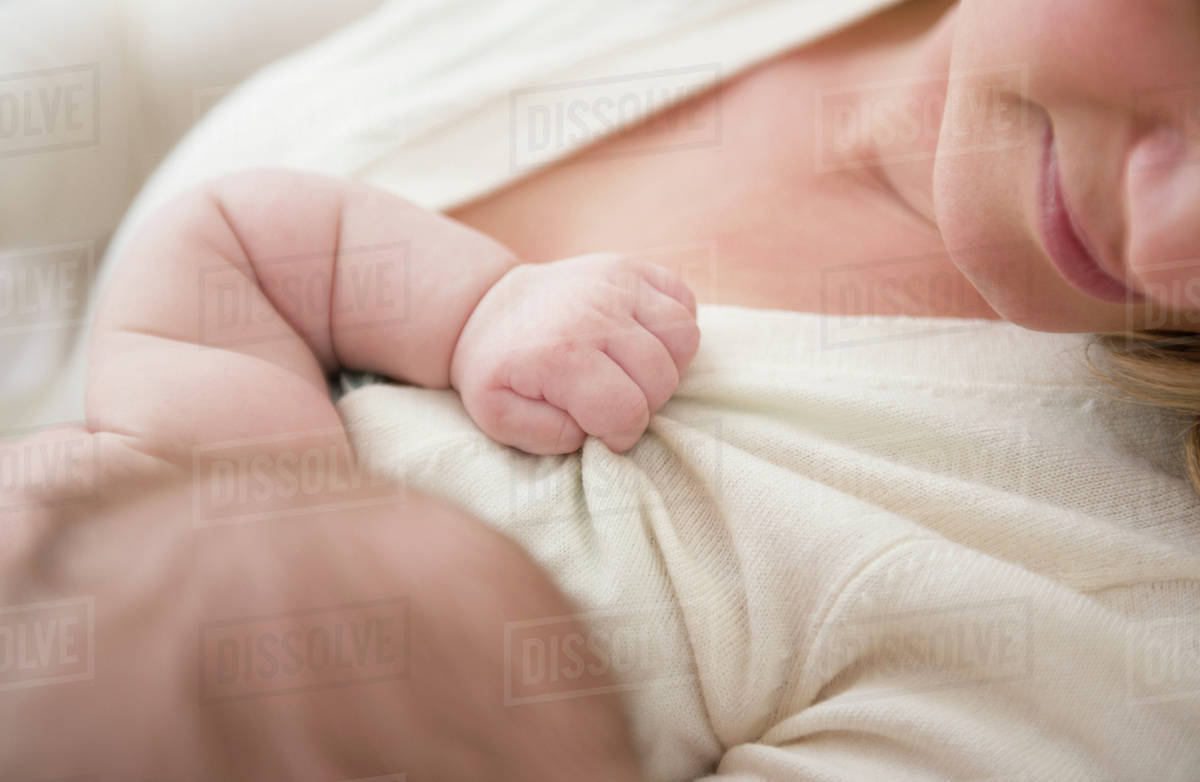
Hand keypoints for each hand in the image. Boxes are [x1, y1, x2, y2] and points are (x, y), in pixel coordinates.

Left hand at [450, 253, 700, 453]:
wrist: (490, 307)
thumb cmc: (498, 370)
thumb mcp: (496, 416)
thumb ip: (547, 435)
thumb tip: (594, 430)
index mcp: (559, 354)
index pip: (627, 411)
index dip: (619, 435)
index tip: (600, 431)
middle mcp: (595, 312)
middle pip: (661, 379)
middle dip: (643, 404)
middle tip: (612, 401)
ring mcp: (617, 283)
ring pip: (685, 338)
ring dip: (666, 366)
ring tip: (632, 372)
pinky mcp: (632, 268)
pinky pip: (685, 301)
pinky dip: (675, 328)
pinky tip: (643, 340)